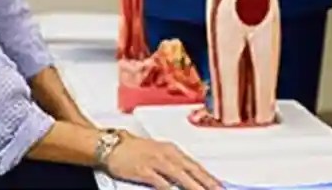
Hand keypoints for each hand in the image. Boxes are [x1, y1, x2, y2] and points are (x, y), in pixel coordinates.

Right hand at [104, 134, 220, 189]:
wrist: (110, 145)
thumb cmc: (132, 149)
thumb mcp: (157, 153)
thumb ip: (174, 164)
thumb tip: (189, 177)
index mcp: (171, 150)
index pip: (196, 165)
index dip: (209, 178)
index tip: (220, 186)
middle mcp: (167, 154)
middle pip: (193, 171)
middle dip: (208, 183)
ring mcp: (156, 161)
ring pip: (181, 176)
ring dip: (195, 187)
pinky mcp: (144, 169)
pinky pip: (161, 182)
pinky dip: (170, 189)